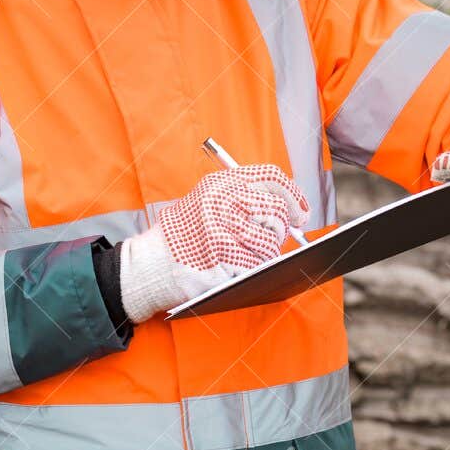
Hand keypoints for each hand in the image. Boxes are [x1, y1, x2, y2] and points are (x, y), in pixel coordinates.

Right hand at [114, 164, 308, 321]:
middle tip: (278, 238)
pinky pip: (257, 266)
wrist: (148, 265)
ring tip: (248, 256)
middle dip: (282, 228)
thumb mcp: (205, 200)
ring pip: (271, 242)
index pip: (271, 178)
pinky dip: (254, 271)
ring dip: (267, 254)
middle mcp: (222, 203)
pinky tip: (238, 270)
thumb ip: (241, 197)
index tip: (300, 211)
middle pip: (276, 210)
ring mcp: (223, 231)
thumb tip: (285, 207)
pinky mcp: (224, 259)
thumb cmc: (181, 235)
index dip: (292, 194)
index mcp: (220, 184)